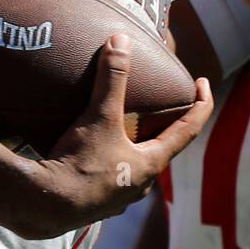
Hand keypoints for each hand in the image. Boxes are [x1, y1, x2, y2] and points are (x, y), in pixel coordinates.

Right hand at [30, 33, 211, 236]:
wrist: (45, 207)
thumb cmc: (80, 163)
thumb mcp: (99, 117)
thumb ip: (112, 78)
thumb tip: (121, 41)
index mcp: (151, 164)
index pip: (189, 129)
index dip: (201, 104)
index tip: (204, 83)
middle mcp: (141, 184)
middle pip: (163, 150)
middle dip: (165, 127)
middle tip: (163, 106)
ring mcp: (119, 198)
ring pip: (136, 167)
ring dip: (137, 147)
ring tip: (128, 129)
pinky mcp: (96, 205)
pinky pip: (111, 178)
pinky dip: (111, 161)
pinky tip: (96, 154)